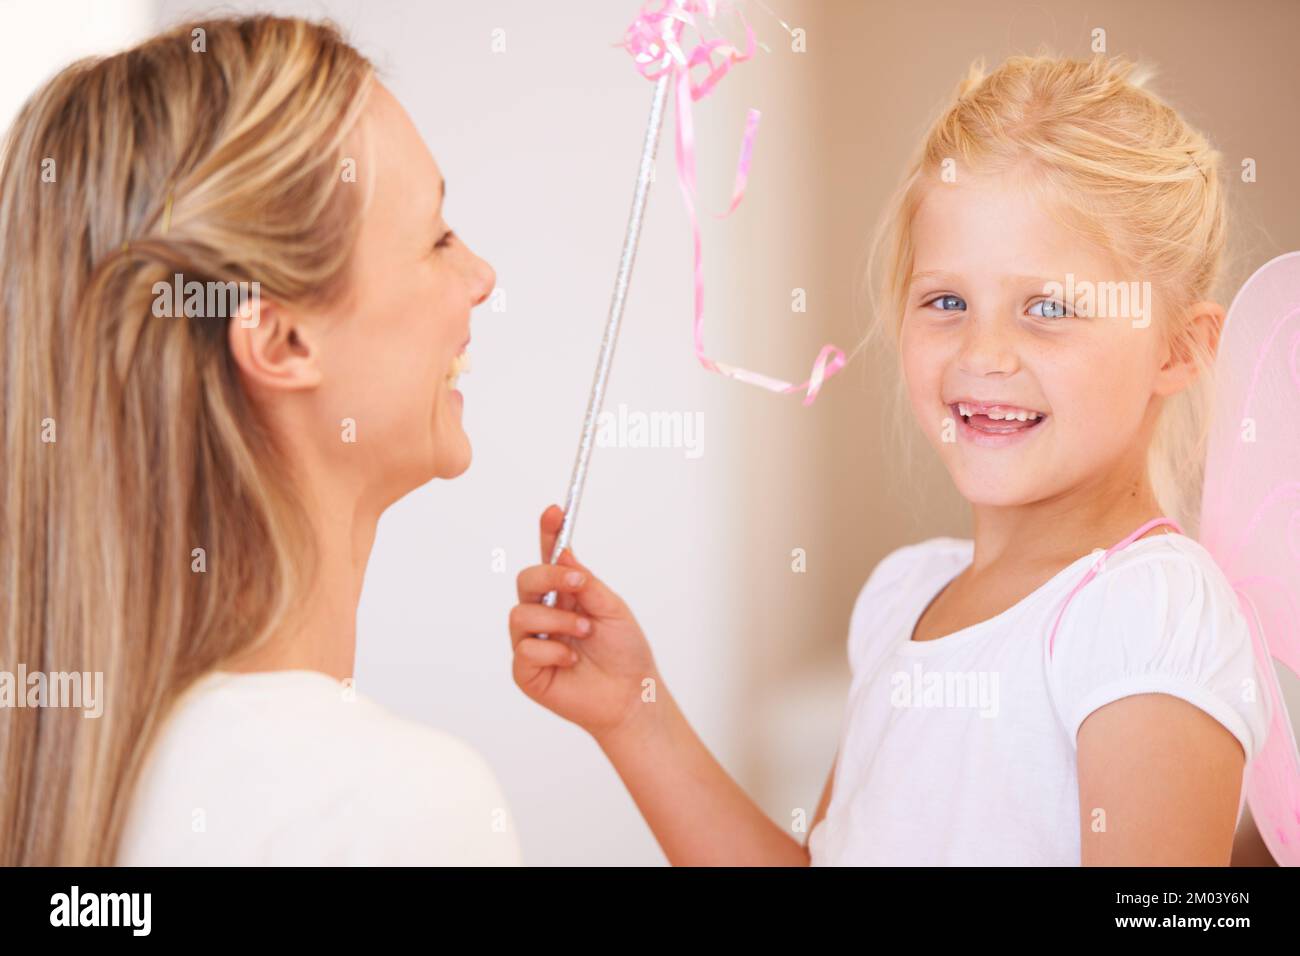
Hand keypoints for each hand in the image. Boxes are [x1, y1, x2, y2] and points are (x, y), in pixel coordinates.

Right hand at [509, 505, 658, 740]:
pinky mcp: (526, 670)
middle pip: (526, 580)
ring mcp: (532, 642)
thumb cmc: (624, 652)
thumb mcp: (612, 608)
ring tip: (584, 633)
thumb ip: (586, 583)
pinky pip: (525, 649)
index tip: (554, 511)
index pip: (550, 559)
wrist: (631, 695)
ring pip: (521, 614)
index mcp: (566, 596)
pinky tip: (571, 660)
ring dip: (558, 620)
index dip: (548, 533)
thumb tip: (563, 556)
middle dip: (549, 577)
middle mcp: (545, 614)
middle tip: (579, 584)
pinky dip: (552, 650)